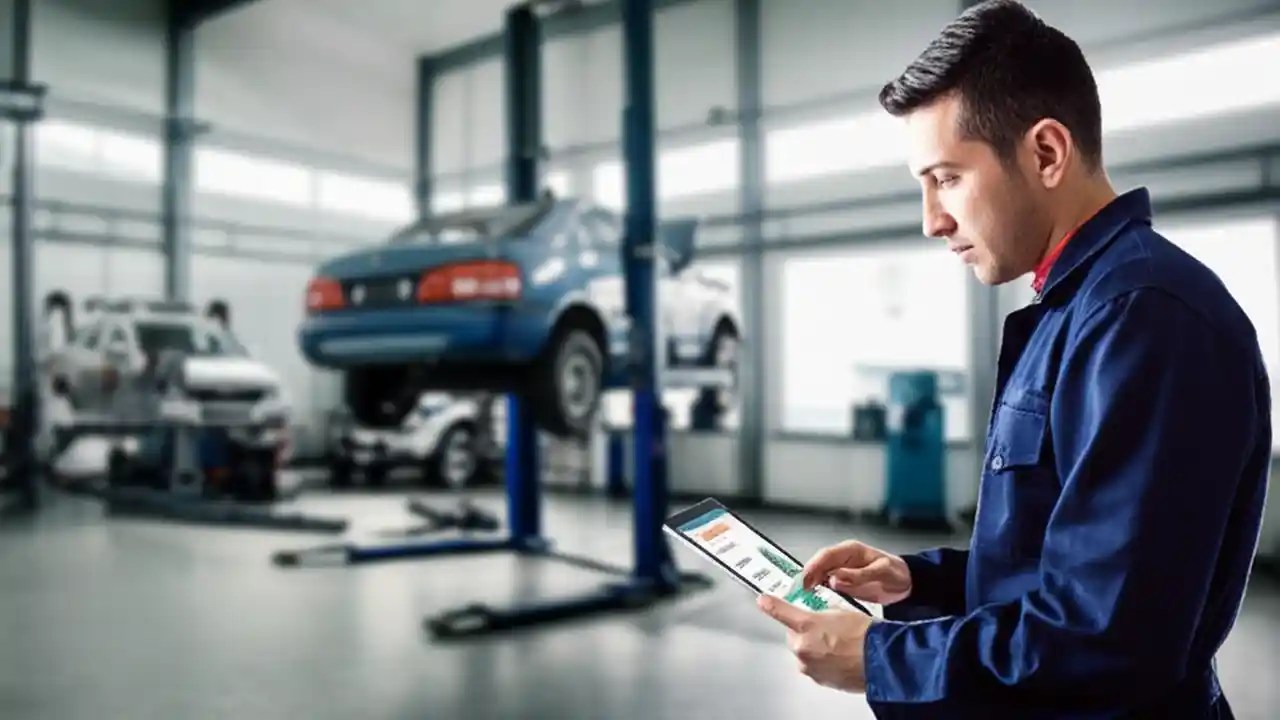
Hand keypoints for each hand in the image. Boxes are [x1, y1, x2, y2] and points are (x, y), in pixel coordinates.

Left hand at [757, 594, 873, 692]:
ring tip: (837, 644)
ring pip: (804, 652)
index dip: (770, 605)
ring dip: (814, 647)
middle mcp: (802, 646)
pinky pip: (814, 665)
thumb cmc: (864, 634)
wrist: (880, 661)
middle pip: (794, 635)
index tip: (762, 601)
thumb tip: (815, 615)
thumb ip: (819, 613)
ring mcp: (809, 665)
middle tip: (825, 628)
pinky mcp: (818, 678)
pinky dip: (822, 661)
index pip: (780, 611)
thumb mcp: (839, 611)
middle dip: (804, 630)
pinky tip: (839, 656)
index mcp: (806, 625)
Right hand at [802, 541, 911, 604]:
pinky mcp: (844, 582)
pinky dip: (820, 591)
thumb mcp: (880, 572)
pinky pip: (828, 585)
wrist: (908, 584)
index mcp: (851, 550)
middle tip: (800, 592)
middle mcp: (843, 559)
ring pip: (821, 575)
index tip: (805, 580)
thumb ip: (858, 576)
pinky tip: (815, 601)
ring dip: (812, 584)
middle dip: (808, 577)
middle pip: (819, 565)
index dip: (813, 566)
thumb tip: (834, 579)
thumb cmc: (896, 573)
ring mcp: (843, 570)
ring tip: (803, 598)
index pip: (826, 555)